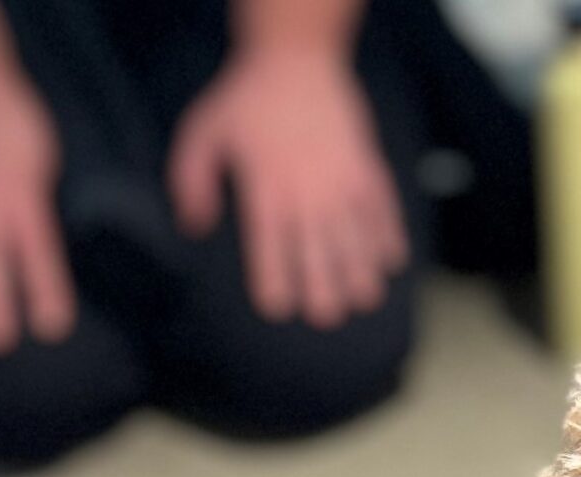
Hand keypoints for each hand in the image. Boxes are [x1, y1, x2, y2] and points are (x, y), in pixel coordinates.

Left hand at [168, 47, 407, 326]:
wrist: (298, 58)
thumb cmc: (246, 98)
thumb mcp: (202, 131)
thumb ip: (191, 181)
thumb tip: (195, 227)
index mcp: (266, 194)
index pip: (272, 258)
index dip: (276, 289)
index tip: (276, 305)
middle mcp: (309, 196)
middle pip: (322, 263)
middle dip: (325, 296)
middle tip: (324, 313)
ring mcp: (345, 185)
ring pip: (360, 248)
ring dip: (363, 278)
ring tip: (361, 299)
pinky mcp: (369, 172)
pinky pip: (386, 217)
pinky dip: (389, 242)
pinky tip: (388, 262)